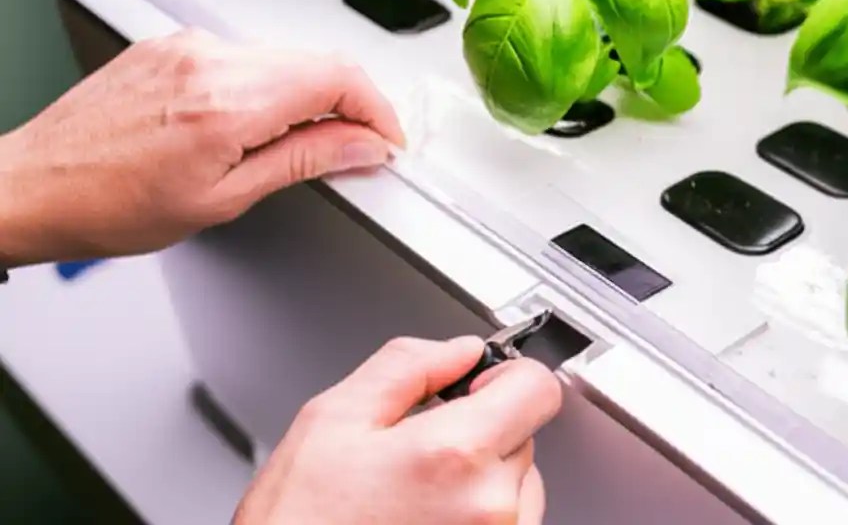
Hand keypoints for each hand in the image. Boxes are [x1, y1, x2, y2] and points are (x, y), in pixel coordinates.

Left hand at [0, 27, 404, 264]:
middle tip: (362, 146)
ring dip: (312, 93)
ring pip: (285, 56)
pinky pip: (246, 54)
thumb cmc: (109, 204)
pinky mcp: (172, 44)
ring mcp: (188, 46)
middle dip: (352, 103)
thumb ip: (304, 161)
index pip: (338, 78)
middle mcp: (209, 59)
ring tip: (310, 140)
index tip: (385, 140)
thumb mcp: (224, 199)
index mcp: (227, 102)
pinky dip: (271, 84)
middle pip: (318, 61)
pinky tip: (260, 120)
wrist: (34, 186)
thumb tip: (360, 146)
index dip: (378, 110)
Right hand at [234, 336, 562, 524]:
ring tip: (415, 495)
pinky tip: (425, 519)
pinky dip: (477, 514)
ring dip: (480, 476)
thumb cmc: (298, 523)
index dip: (504, 375)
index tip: (477, 384)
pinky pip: (510, 521)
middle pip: (524, 432)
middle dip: (479, 429)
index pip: (538, 387)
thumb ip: (407, 366)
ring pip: (518, 481)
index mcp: (455, 455)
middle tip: (416, 452)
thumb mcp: (332, 420)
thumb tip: (459, 351)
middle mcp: (491, 506)